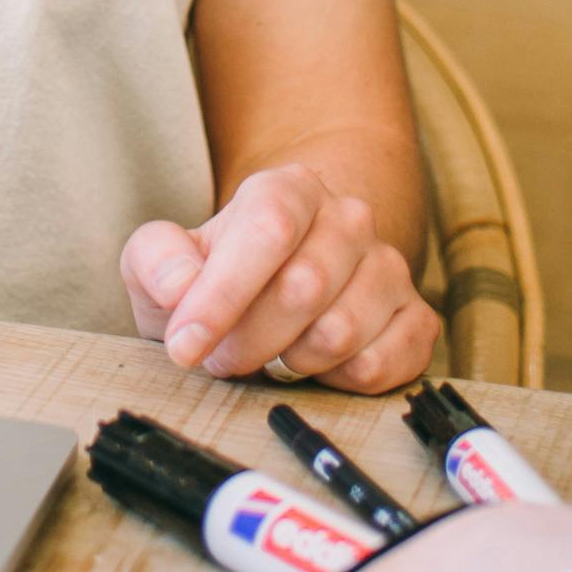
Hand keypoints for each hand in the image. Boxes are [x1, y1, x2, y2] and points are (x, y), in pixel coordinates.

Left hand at [120, 165, 436, 394]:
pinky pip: (380, 366)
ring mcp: (389, 269)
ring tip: (269, 354)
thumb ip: (156, 261)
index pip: (267, 230)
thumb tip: (178, 289)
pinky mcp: (415, 319)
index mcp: (289, 189)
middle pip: (303, 288)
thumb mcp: (166, 260)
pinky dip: (337, 382)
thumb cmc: (217, 274)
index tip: (185, 345)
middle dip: (248, 339)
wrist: (279, 284)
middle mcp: (349, 219)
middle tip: (221, 357)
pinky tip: (315, 367)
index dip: (223, 295)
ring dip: (290, 362)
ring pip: (340, 334)